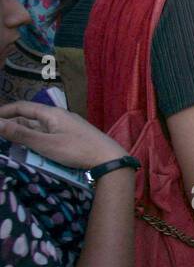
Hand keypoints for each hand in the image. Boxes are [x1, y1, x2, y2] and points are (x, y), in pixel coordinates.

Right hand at [0, 101, 127, 168]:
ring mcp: (67, 127)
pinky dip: (36, 140)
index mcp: (52, 113)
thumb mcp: (46, 144)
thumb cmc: (77, 150)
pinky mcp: (72, 138)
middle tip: (0, 136)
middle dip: (12, 124)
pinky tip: (31, 148)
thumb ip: (21, 134)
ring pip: (39, 127)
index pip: (22, 106)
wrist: (110, 159)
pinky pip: (48, 135)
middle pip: (30, 117)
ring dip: (24, 133)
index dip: (4, 111)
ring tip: (10, 142)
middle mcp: (59, 117)